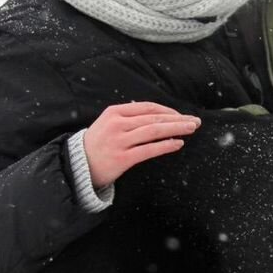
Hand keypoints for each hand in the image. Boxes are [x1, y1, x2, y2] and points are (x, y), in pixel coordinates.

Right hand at [84, 102, 200, 188]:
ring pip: (154, 131)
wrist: (77, 165)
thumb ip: (130, 117)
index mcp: (115, 112)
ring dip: (176, 129)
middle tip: (196, 121)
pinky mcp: (122, 159)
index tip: (182, 115)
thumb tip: (160, 115)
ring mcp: (119, 141)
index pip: (148, 107)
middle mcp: (117, 124)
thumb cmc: (98, 143)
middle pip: (154, 118)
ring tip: (191, 129)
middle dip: (178, 119)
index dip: (168, 111)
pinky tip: (179, 143)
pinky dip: (166, 146)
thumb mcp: (109, 123)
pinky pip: (149, 150)